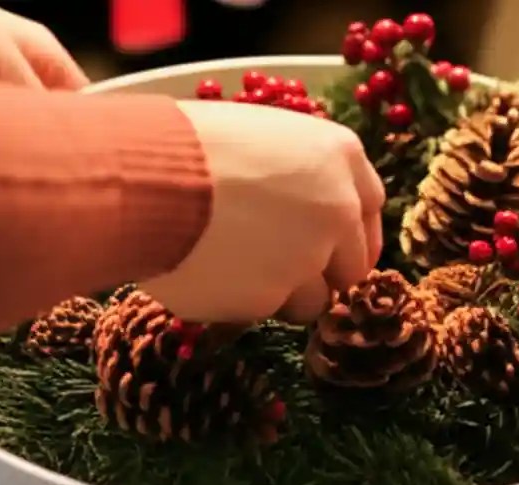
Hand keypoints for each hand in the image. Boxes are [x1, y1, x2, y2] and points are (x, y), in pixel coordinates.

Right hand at [143, 101, 384, 324]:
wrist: (146, 180)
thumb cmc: (187, 145)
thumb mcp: (259, 137)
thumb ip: (295, 174)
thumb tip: (295, 210)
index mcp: (339, 156)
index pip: (372, 207)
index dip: (352, 235)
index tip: (336, 251)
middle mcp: (338, 210)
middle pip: (351, 266)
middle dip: (320, 274)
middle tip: (274, 268)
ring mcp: (308, 259)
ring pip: (310, 301)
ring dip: (279, 294)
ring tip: (228, 267)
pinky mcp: (272, 298)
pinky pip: (262, 313)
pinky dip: (238, 302)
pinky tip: (205, 273)